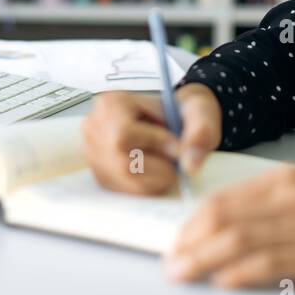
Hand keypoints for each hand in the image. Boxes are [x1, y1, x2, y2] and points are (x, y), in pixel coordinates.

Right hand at [82, 83, 221, 195]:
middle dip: (158, 167)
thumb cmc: (183, 113)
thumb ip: (201, 131)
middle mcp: (94, 128)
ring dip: (155, 178)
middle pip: (122, 164)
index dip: (155, 146)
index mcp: (111, 103)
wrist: (175, 120)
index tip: (179, 148)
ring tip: (167, 161)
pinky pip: (126, 191)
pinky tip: (157, 169)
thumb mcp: (199, 111)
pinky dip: (148, 185)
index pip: (124, 134)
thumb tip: (190, 163)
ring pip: (125, 181)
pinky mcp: (101, 175)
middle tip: (175, 158)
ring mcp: (93, 154)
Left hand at [164, 170, 294, 287]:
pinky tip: (222, 281)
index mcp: (283, 179)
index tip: (174, 241)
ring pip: (238, 242)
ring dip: (202, 260)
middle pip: (222, 220)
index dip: (190, 223)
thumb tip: (222, 226)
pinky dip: (239, 273)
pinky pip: (268, 264)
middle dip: (187, 243)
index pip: (221, 199)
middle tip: (170, 264)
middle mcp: (288, 198)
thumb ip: (267, 205)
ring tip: (183, 275)